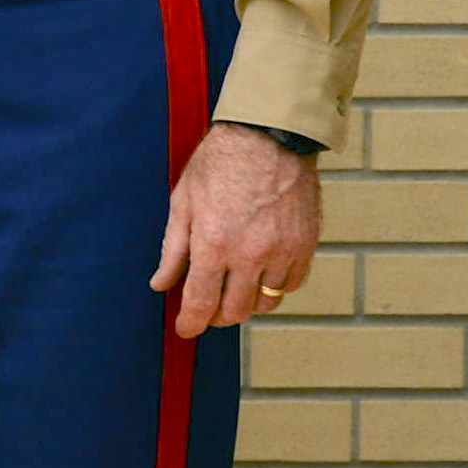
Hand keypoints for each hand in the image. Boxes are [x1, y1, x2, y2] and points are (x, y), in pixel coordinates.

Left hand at [151, 122, 319, 338]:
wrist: (268, 137)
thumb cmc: (219, 164)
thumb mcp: (183, 202)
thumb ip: (173, 249)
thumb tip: (161, 283)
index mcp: (214, 243)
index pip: (201, 301)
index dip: (191, 322)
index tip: (186, 329)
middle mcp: (251, 253)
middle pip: (235, 310)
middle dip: (217, 316)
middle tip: (206, 308)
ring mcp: (283, 251)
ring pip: (266, 301)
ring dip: (247, 303)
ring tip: (233, 290)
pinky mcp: (306, 245)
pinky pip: (292, 284)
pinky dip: (276, 286)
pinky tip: (260, 274)